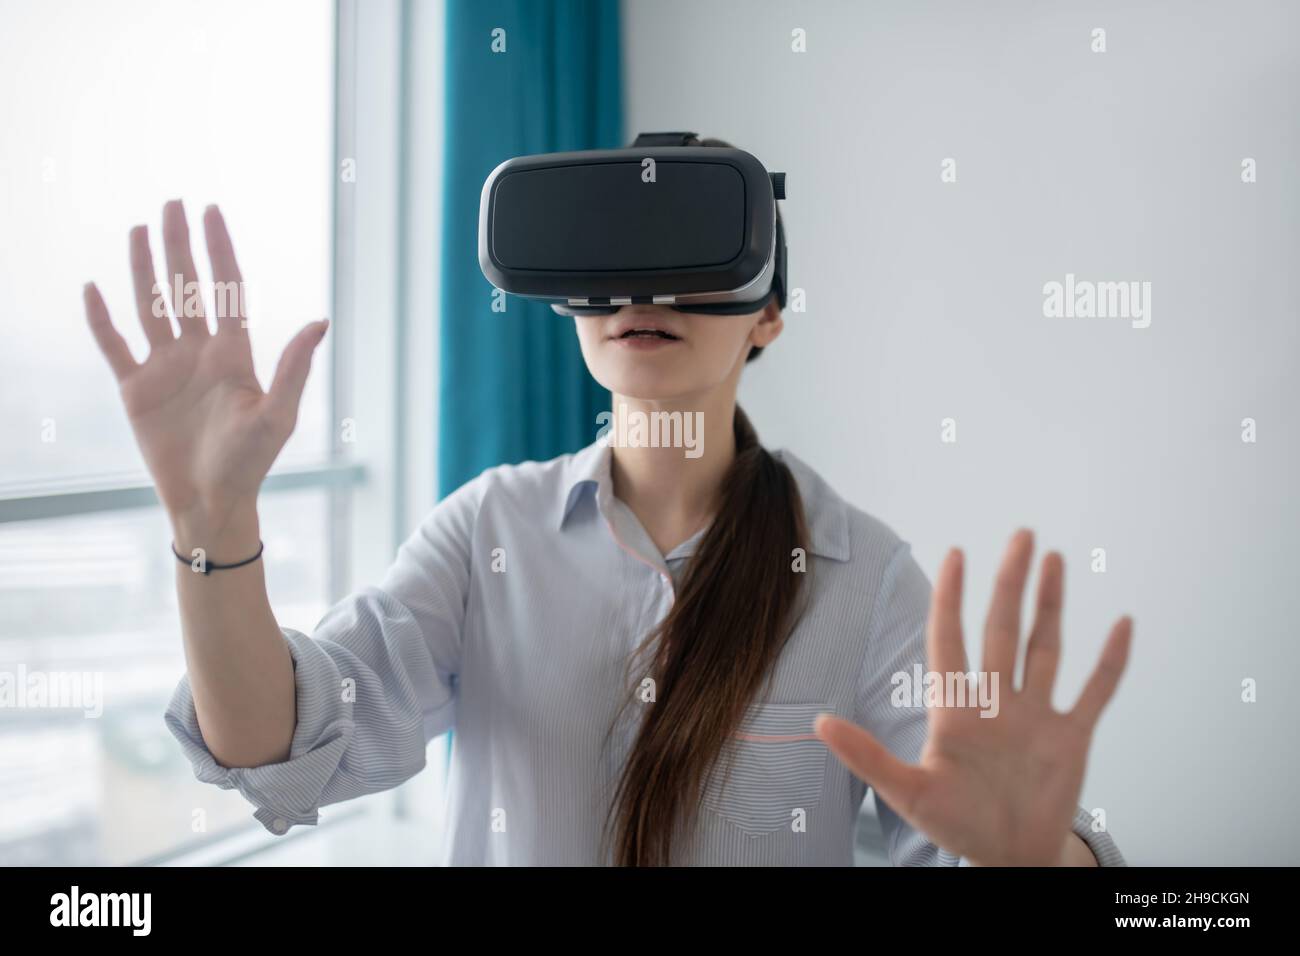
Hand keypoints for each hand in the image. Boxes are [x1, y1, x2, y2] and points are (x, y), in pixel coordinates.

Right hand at [84, 201, 327, 547]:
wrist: (212, 501)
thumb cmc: (251, 462)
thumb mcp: (278, 414)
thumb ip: (293, 367)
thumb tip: (321, 321)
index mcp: (234, 353)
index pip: (227, 289)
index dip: (220, 250)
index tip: (212, 212)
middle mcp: (199, 352)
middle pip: (188, 286)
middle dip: (180, 246)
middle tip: (174, 204)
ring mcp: (166, 367)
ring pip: (151, 305)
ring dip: (143, 269)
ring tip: (139, 229)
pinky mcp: (136, 389)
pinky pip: (114, 345)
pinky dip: (101, 319)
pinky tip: (93, 289)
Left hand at [815, 530, 1131, 865]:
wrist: (1006, 858)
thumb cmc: (955, 824)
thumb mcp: (906, 792)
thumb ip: (867, 756)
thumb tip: (819, 723)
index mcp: (955, 709)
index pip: (951, 639)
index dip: (952, 598)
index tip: (956, 553)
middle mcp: (996, 702)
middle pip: (1003, 630)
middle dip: (1011, 583)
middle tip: (1021, 534)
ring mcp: (1036, 716)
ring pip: (1046, 647)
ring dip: (1052, 604)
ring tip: (1054, 558)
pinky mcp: (1071, 739)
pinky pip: (1095, 692)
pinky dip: (1110, 661)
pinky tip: (1122, 623)